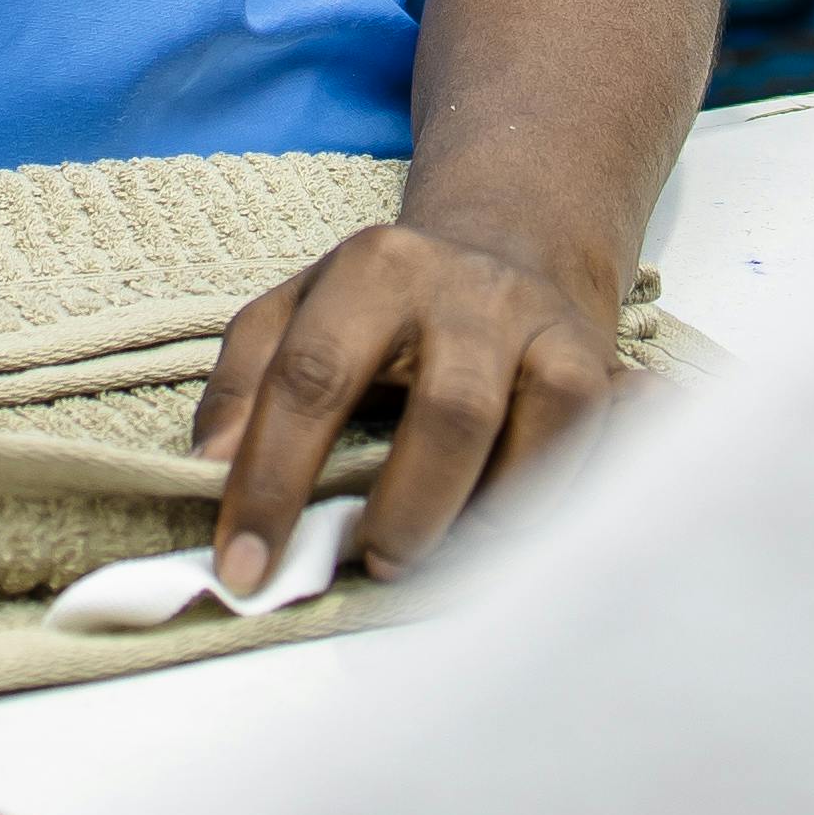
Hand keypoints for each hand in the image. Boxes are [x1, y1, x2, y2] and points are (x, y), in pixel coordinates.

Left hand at [187, 218, 626, 596]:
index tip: (244, 568)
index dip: (272, 480)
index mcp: (373, 270)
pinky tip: (537, 544)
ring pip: (543, 430)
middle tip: (376, 568)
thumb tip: (205, 468)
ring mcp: (546, 328)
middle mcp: (469, 291)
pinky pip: (608, 442)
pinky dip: (577, 496)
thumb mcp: (296, 311)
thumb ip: (242, 380)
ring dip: (497, 516)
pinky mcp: (604, 366)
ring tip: (449, 569)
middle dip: (409, 506)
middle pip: (448, 411)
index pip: (312, 378)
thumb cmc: (383, 309)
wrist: (507, 245)